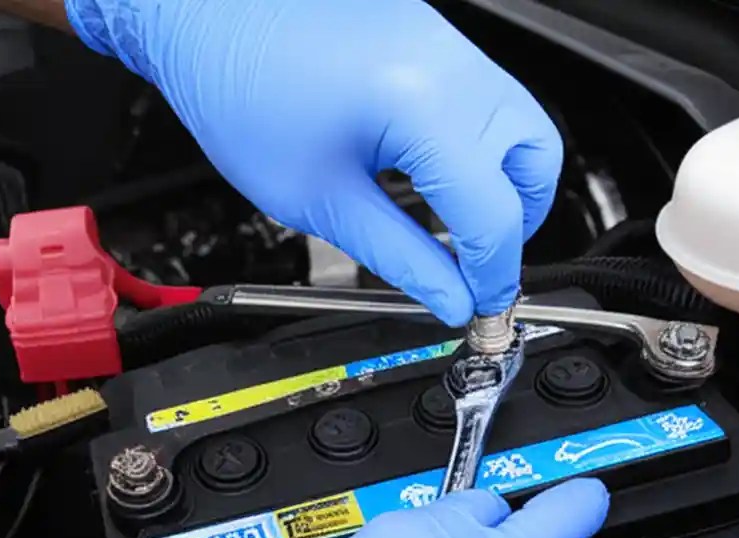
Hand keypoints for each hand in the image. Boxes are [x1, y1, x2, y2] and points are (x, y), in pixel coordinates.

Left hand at [65, 0, 563, 325]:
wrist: (202, 12)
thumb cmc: (237, 86)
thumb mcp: (317, 198)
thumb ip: (397, 255)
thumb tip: (446, 296)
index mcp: (424, 106)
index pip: (496, 215)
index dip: (492, 277)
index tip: (480, 308)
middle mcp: (454, 65)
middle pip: (537, 166)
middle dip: (513, 227)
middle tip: (474, 267)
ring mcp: (450, 43)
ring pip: (524, 127)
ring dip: (503, 184)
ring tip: (451, 224)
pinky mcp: (436, 36)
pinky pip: (488, 99)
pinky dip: (478, 145)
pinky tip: (430, 173)